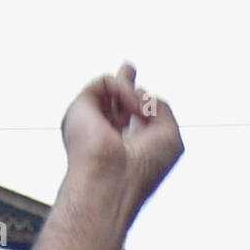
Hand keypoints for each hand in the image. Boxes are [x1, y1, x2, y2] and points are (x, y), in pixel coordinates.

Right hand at [36, 63, 183, 249]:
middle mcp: (106, 136)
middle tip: (129, 69)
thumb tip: (143, 94)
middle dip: (123, 85)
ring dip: (131, 94)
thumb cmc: (143, 168)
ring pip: (110, 90)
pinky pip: (106, 83)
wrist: (114, 181)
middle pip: (113, 103)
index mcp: (126, 147)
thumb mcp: (169, 137)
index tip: (145, 97)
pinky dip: (122, 90)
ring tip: (139, 110)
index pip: (130, 121)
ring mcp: (91, 123)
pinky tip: (128, 110)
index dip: (139, 105)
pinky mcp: (80, 110)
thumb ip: (162, 109)